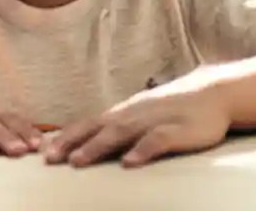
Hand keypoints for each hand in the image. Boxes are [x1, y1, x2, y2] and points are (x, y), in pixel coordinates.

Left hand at [43, 76, 230, 167]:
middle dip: (71, 143)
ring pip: (121, 133)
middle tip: (49, 158)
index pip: (88, 123)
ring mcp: (154, 120)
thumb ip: (118, 128)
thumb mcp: (141, 116)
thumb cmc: (172, 108)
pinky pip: (157, 140)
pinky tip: (129, 162)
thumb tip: (88, 141)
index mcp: (123, 112)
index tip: (43, 150)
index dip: (65, 136)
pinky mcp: (178, 130)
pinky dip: (142, 151)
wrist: (213, 92)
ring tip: (77, 161)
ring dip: (97, 146)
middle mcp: (133, 114)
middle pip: (97, 128)